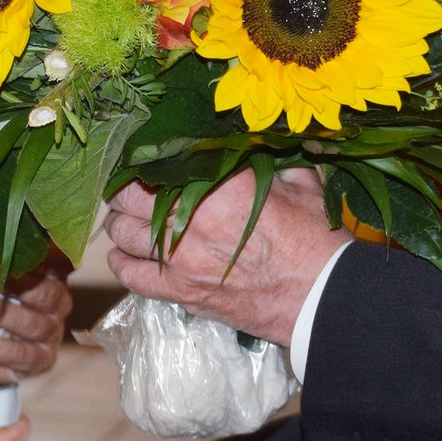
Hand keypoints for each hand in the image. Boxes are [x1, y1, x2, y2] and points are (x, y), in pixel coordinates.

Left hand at [0, 259, 72, 384]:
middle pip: (38, 308)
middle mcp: (56, 313)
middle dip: (3, 305)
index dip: (16, 274)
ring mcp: (48, 343)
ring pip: (27, 345)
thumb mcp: (4, 268)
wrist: (7, 328)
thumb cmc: (3, 288)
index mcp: (53, 281)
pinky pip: (15, 370)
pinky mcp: (35, 368)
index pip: (43, 275)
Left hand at [103, 168, 350, 344]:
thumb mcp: (299, 184)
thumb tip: (258, 143)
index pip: (158, 162)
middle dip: (124, 190)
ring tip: (128, 220)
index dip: (143, 161)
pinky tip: (126, 255)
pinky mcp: (180, 292)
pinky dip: (122, 262)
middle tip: (129, 189)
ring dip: (122, 224)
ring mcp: (181, 258)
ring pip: (123, 233)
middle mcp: (191, 217)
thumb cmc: (314, 239)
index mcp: (219, 183)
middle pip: (128, 196)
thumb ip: (271, 161)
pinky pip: (131, 275)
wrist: (320, 297)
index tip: (143, 161)